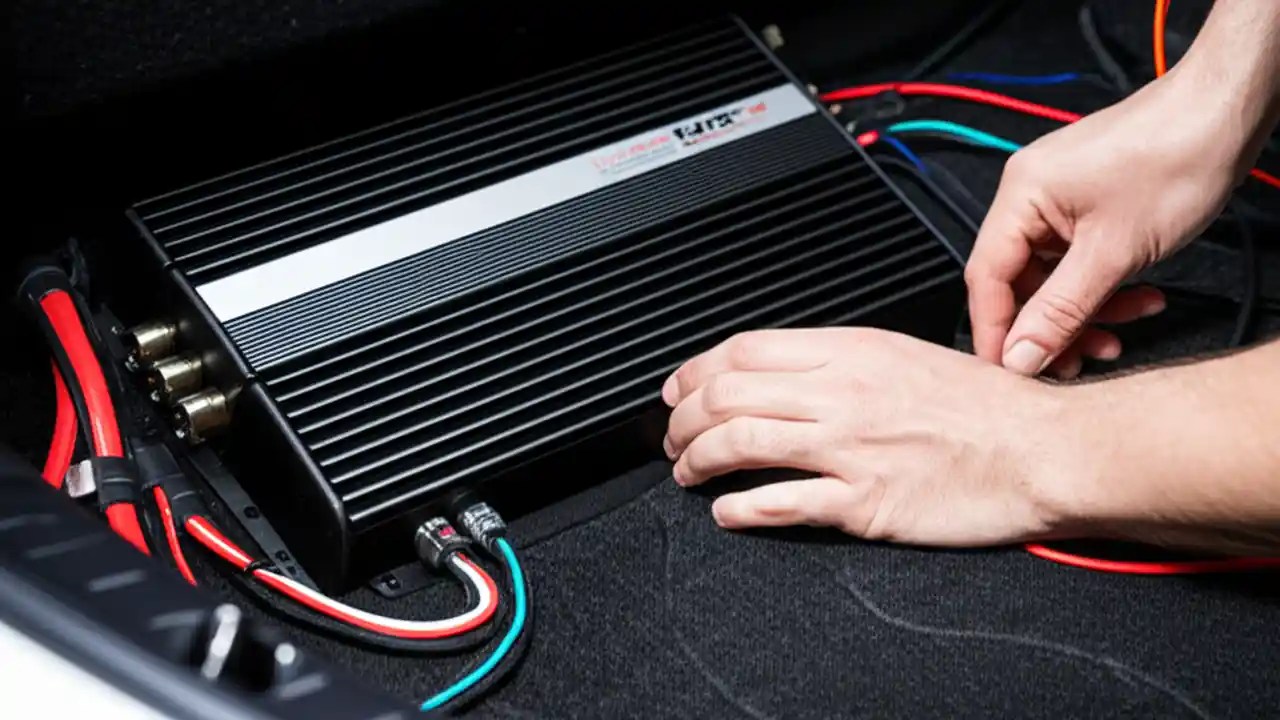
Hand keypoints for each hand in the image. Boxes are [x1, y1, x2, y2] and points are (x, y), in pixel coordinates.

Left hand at [660, 328, 1083, 544]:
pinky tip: (726, 513)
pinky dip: (739, 509)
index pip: (744, 350)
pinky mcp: (865, 501)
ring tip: (686, 473)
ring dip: (696, 461)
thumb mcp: (908, 356)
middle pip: (728, 395)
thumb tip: (786, 375)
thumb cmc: (988, 407)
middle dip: (682, 419)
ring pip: (740, 443)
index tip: (677, 388)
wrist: (1044, 449)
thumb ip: (843, 361)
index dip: (695, 371)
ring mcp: (850, 447)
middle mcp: (842, 393)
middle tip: (671, 438)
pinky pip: (780, 503)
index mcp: (852, 350)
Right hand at [966, 68, 1247, 377]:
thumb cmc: (1177, 155)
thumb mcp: (1114, 252)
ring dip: (1085, 311)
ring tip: (1119, 333)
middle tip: (1077, 363)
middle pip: (1020, 282)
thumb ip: (1060, 311)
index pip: (987, 278)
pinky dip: (1103, 286)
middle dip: (1051, 327)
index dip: (997, 331)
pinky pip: (1078, 259)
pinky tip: (1137, 298)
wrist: (1227, 110)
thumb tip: (1020, 356)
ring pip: (1053, 276)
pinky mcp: (1088, 202)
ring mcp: (1059, 197)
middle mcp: (1030, 194)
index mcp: (1020, 195)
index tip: (1013, 373)